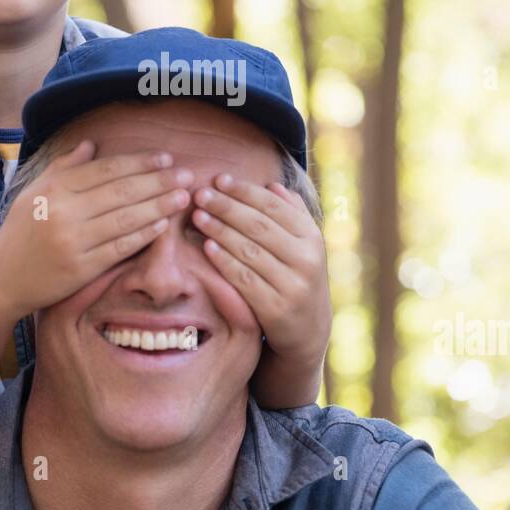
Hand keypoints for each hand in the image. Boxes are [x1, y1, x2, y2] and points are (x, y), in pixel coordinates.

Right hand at [0, 140, 195, 321]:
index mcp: (54, 188)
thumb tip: (92, 143)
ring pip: (125, 219)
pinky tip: (163, 225)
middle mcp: (64, 211)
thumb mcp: (34, 192)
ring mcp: (73, 241)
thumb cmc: (21, 231)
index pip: (106, 169)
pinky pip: (119, 248)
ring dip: (159, 206)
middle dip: (158, 182)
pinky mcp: (80, 269)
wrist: (1, 278)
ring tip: (183, 197)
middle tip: (186, 175)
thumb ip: (64, 167)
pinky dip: (143, 235)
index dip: (139, 163)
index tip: (166, 159)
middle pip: (121, 191)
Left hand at [191, 174, 330, 368]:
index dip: (245, 191)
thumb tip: (272, 185)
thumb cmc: (297, 276)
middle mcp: (306, 259)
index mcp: (312, 237)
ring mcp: (292, 285)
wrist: (308, 330)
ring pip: (249, 250)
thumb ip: (292, 214)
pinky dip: (224, 260)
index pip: (275, 207)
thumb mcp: (303, 245)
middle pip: (259, 226)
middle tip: (200, 194)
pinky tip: (207, 246)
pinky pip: (244, 279)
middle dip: (226, 207)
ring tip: (197, 216)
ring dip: (220, 230)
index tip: (219, 179)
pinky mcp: (275, 309)